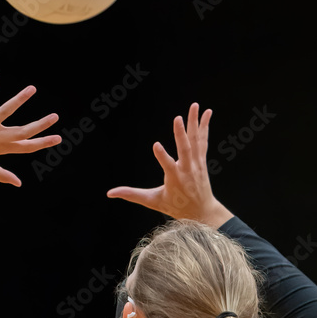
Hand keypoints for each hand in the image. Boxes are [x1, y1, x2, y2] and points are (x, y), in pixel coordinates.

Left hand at [0, 76, 60, 185]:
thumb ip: (4, 175)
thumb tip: (19, 184)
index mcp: (1, 148)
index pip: (27, 146)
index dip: (43, 142)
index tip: (58, 138)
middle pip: (22, 131)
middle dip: (40, 124)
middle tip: (55, 116)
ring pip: (5, 111)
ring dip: (19, 99)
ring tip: (32, 89)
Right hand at [106, 102, 233, 226]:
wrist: (202, 212)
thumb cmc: (175, 207)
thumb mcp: (153, 201)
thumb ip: (132, 195)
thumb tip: (110, 193)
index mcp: (174, 179)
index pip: (167, 166)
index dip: (161, 156)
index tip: (155, 145)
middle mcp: (187, 170)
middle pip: (185, 149)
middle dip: (181, 134)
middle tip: (178, 118)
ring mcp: (196, 163)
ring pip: (195, 140)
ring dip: (195, 122)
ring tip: (194, 105)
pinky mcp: (201, 159)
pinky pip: (203, 141)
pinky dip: (204, 126)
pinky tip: (207, 112)